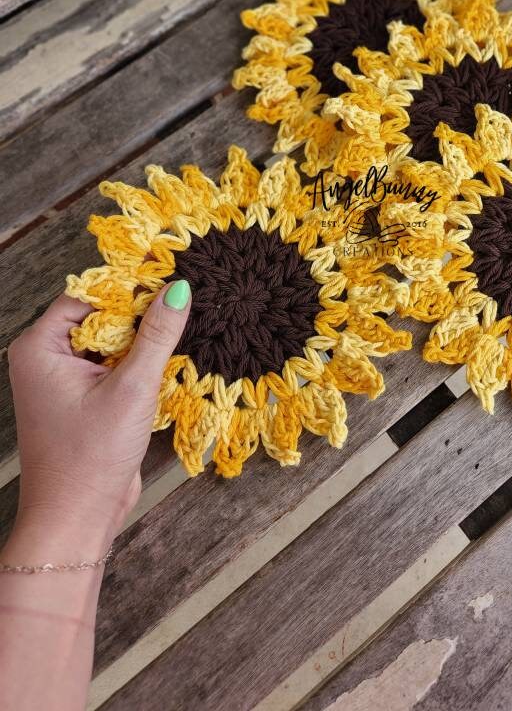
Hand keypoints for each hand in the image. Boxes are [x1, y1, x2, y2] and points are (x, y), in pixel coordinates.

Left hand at [7, 280, 190, 556]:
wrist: (76, 519)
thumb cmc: (91, 458)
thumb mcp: (133, 388)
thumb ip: (158, 335)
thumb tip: (179, 289)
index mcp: (40, 347)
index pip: (88, 295)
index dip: (128, 289)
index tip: (169, 280)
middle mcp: (45, 358)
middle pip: (101, 315)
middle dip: (140, 314)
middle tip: (182, 306)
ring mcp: (63, 379)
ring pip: (111, 340)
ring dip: (143, 340)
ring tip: (179, 332)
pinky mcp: (82, 398)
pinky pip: (113, 364)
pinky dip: (138, 362)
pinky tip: (166, 363)